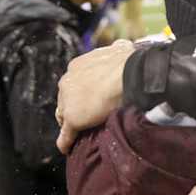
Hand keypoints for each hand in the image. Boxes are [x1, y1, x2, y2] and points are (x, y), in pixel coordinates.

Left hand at [56, 39, 134, 153]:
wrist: (131, 73)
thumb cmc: (130, 62)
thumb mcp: (120, 50)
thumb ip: (116, 52)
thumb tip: (125, 46)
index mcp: (77, 65)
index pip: (74, 84)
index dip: (81, 93)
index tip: (91, 100)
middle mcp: (68, 80)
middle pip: (66, 99)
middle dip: (74, 106)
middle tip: (86, 116)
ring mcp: (68, 100)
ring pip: (65, 115)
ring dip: (71, 123)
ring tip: (78, 133)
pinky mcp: (73, 118)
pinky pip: (66, 134)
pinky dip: (65, 142)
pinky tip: (66, 148)